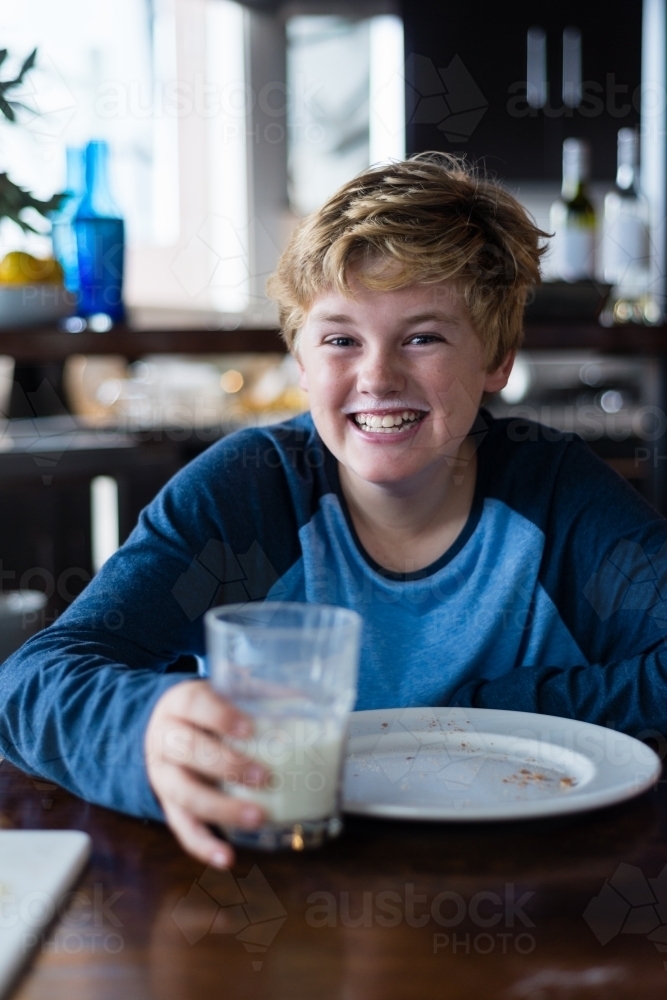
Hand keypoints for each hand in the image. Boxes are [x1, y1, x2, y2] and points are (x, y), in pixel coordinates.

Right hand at [145, 680, 265, 866]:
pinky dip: (204, 846)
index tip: (249, 728)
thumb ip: (256, 694)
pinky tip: (228, 858)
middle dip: (227, 765)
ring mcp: (163, 776)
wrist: (161, 729)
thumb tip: (309, 701)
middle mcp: (164, 739)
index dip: (220, 717)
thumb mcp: (221, 692)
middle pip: (188, 750)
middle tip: (264, 776)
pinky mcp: (168, 806)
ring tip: (258, 816)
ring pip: (186, 794)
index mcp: (179, 704)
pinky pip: (182, 829)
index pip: (194, 705)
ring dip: (223, 808)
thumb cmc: (204, 711)